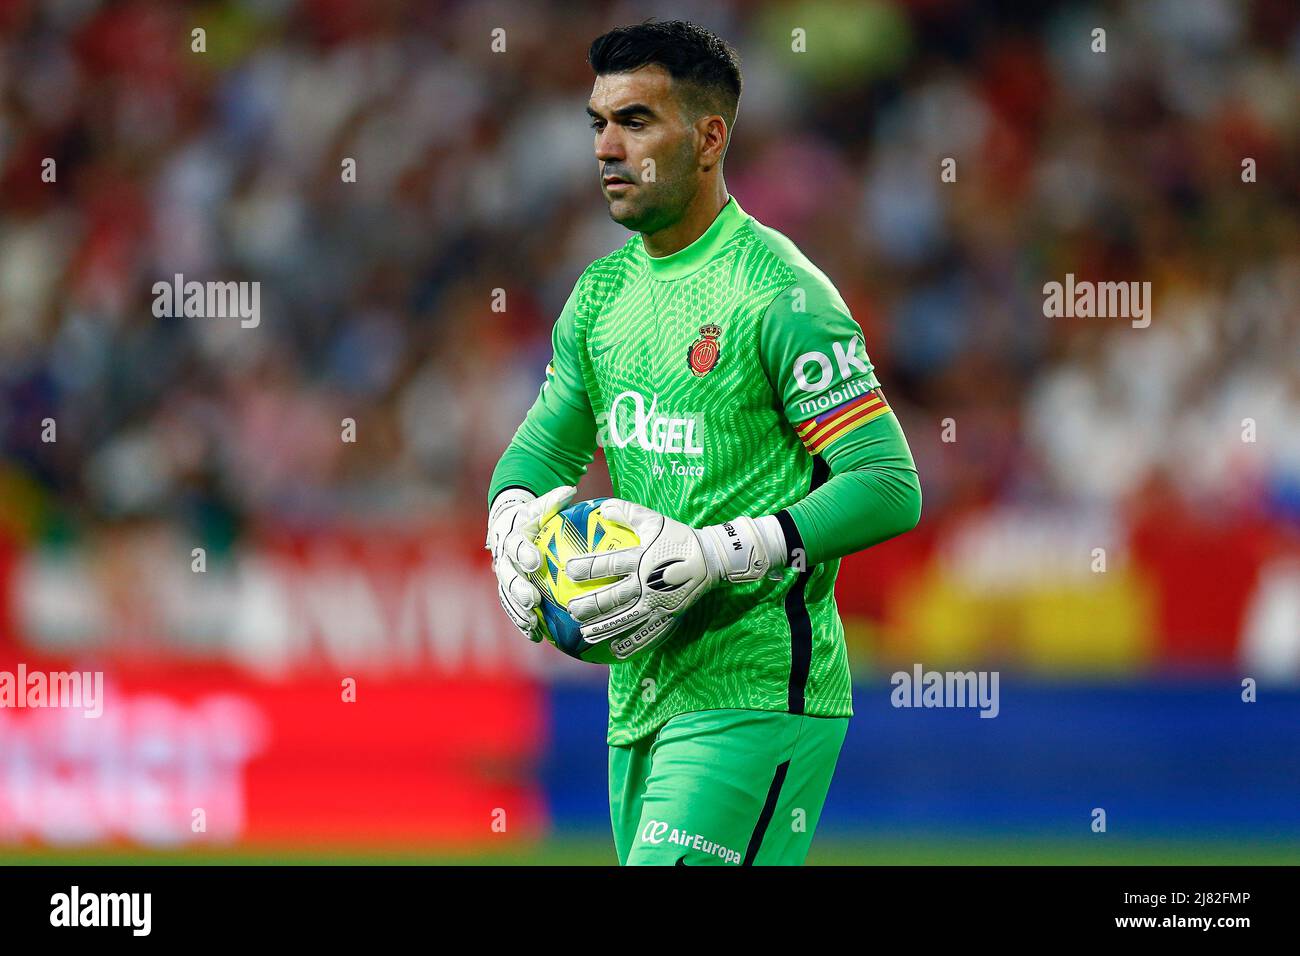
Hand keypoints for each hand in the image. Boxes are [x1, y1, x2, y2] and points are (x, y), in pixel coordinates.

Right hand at [485, 485, 575, 641]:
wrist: (506, 524)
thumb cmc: (532, 516)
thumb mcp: (541, 505)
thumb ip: (553, 500)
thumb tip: (570, 489)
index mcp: (511, 535)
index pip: (515, 544)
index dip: (523, 553)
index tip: (535, 562)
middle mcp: (502, 556)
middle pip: (506, 575)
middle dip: (518, 588)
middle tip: (532, 601)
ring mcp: (502, 574)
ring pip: (506, 595)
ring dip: (518, 611)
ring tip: (533, 624)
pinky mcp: (505, 589)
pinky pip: (511, 607)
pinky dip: (521, 622)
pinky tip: (536, 636)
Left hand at [564, 499, 784, 654]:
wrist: (712, 557)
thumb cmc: (678, 537)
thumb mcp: (654, 520)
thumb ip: (627, 512)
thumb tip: (602, 507)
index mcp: (641, 559)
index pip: (608, 564)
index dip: (587, 567)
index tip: (568, 571)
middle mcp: (647, 583)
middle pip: (613, 597)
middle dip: (590, 605)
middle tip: (571, 610)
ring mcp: (658, 602)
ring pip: (626, 619)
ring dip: (604, 627)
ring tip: (585, 634)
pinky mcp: (669, 615)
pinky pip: (649, 632)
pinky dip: (633, 643)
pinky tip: (617, 651)